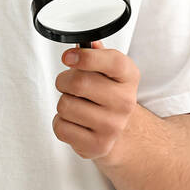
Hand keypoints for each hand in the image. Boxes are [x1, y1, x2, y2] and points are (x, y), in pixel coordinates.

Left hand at [52, 40, 139, 160]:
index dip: (85, 57)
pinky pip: (61, 127)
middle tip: (68, 84)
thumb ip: (95, 54)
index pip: (112, 61)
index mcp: (129, 77)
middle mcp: (125, 102)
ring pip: (65, 105)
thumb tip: (85, 44)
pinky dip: (61, 123)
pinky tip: (74, 122)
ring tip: (76, 105)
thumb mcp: (108, 71)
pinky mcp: (98, 145)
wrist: (121, 132)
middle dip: (64, 80)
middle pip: (78, 82)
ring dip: (63, 103)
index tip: (68, 57)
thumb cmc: (108, 95)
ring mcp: (113, 126)